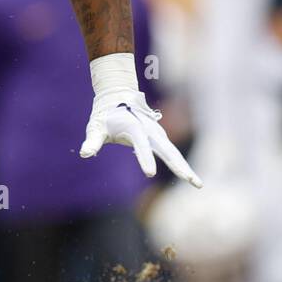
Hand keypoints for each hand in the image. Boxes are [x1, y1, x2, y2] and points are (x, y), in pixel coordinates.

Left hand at [81, 88, 201, 186]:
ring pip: (173, 153)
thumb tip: (84, 153)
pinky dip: (181, 164)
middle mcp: (150, 131)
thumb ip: (92, 141)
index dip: (145, 159)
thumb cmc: (104, 115)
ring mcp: (157, 134)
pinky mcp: (159, 138)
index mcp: (134, 128)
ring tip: (197, 183)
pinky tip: (188, 175)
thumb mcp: (95, 127)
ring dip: (185, 167)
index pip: (141, 146)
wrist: (118, 97)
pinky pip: (171, 153)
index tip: (150, 174)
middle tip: (191, 181)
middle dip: (179, 166)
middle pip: (167, 151)